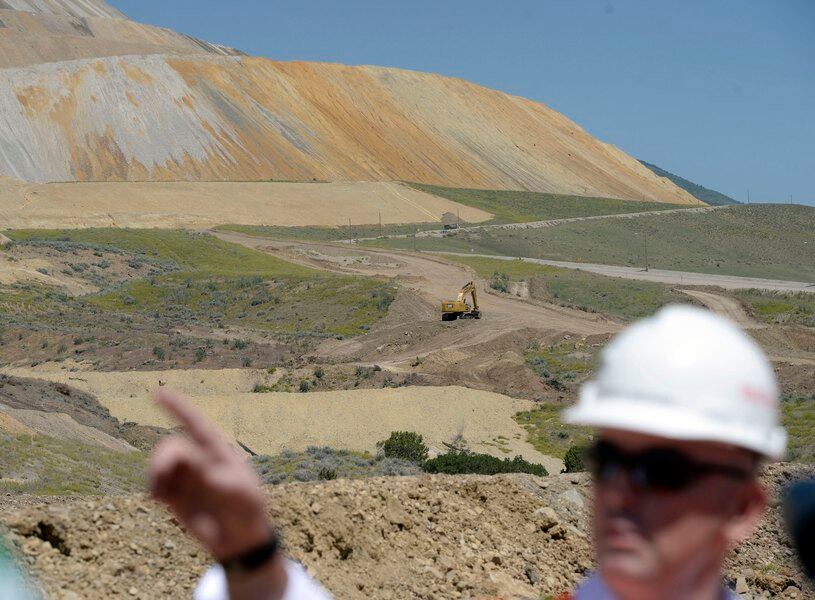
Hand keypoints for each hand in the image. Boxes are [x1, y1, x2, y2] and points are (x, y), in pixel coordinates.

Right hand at [149, 389, 271, 560]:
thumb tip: (196, 468)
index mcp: (218, 451)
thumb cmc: (247, 509)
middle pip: (173, 447)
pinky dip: (154, 488)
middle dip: (165, 458)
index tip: (157, 393)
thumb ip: (218, 480)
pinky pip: (157, 484)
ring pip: (160, 463)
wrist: (239, 538)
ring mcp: (186, 476)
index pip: (196, 424)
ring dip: (156, 473)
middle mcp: (199, 459)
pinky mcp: (175, 495)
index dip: (177, 407)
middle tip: (164, 475)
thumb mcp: (239, 494)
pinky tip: (160, 501)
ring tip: (159, 495)